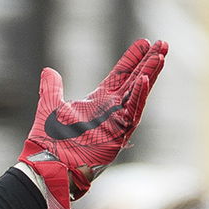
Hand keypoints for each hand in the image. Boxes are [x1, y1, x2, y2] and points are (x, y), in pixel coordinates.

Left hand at [18, 38, 167, 208]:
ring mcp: (116, 125)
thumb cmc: (47, 143)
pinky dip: (137, 97)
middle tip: (162, 44)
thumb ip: (51, 89)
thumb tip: (48, 71)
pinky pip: (131, 115)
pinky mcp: (117, 137)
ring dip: (150, 75)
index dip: (131, 60)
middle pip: (134, 83)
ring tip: (161, 56)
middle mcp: (110, 113)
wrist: (46, 166)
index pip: (119, 77)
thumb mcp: (49, 108)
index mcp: (97, 104)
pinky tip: (144, 79)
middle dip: (148, 63)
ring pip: (138, 96)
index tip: (144, 42)